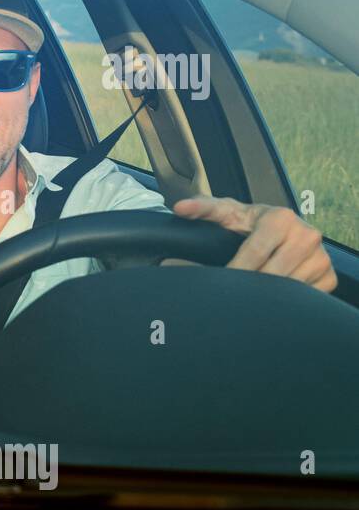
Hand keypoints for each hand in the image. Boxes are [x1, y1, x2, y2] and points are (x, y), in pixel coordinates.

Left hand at [172, 196, 335, 292]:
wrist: (280, 229)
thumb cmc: (248, 223)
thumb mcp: (227, 213)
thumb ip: (203, 209)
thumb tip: (180, 208)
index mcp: (281, 218)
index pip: (254, 254)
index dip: (235, 270)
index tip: (221, 283)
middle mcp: (307, 235)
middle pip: (271, 274)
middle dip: (249, 285)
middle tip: (233, 293)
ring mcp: (321, 257)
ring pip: (288, 288)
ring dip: (267, 296)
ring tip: (250, 295)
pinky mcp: (329, 276)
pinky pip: (305, 296)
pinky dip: (286, 300)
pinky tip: (273, 295)